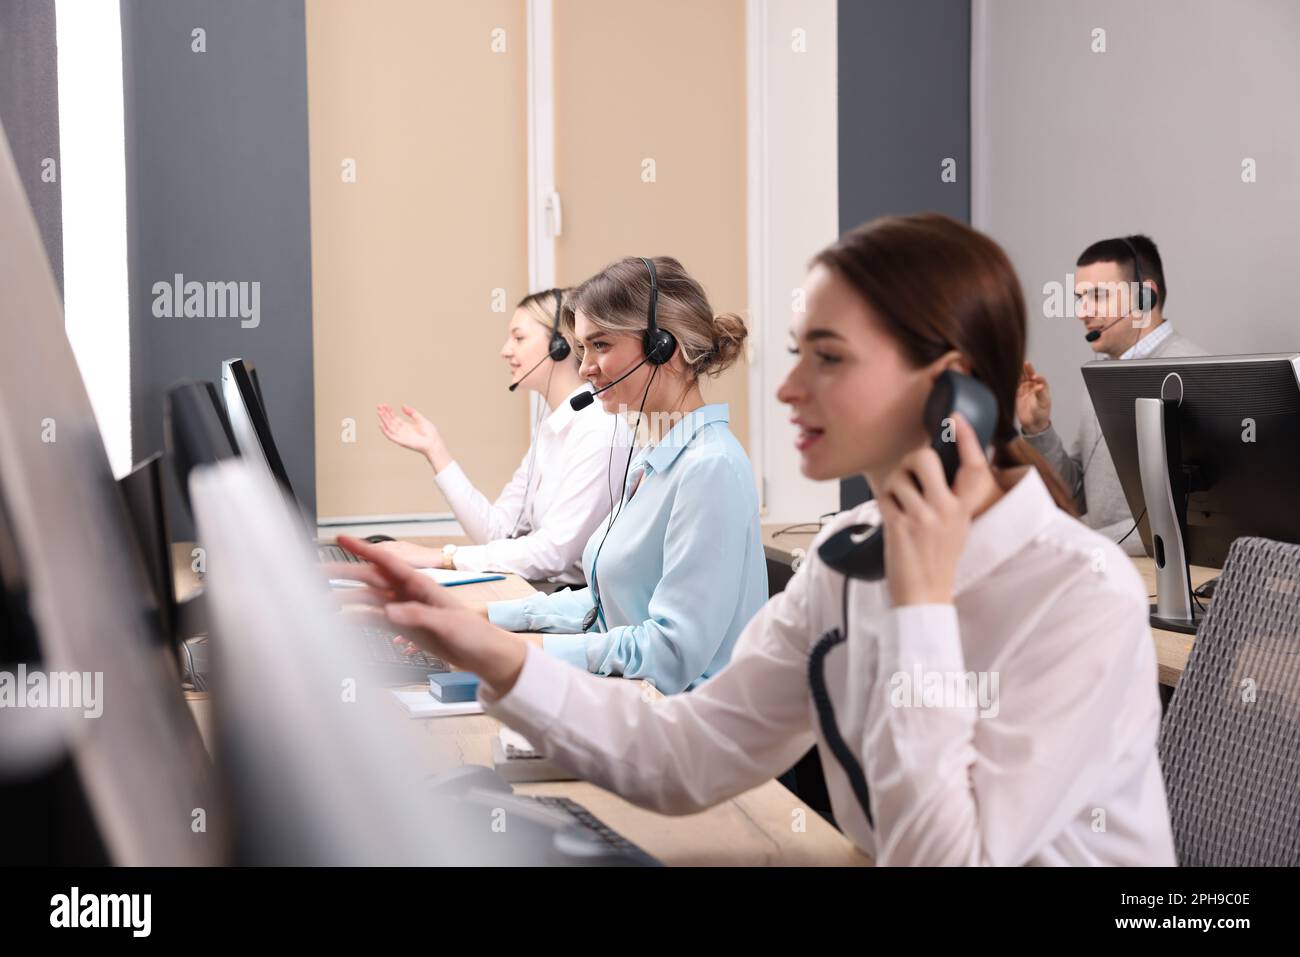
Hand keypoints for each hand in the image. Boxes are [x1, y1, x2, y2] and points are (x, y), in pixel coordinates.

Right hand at [336, 536, 526, 693]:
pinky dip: (357, 619)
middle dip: (343, 574)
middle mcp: (408, 593)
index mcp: (420, 584)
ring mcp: (404, 609)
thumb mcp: (447, 624)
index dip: (363, 548)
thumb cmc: (473, 633)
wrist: (483, 654)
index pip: (386, 560)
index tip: (341, 538)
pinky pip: (374, 619)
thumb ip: (417, 617)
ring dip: (346, 599)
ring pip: (368, 599)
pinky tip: (340, 621)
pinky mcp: (403, 626)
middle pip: (370, 578)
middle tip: (317, 573)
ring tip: (320, 603)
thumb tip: (389, 613)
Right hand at [376, 404, 446, 462]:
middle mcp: (402, 431)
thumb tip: (403, 406)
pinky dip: (385, 431)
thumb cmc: (430, 433)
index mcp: (407, 426)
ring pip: (389, 427)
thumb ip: (412, 412)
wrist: (433, 442)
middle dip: (384, 414)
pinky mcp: (401, 441)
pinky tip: (381, 424)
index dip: (389, 411)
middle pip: (390, 421)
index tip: (385, 405)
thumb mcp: (421, 419)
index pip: (395, 418)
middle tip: (379, 406)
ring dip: (383, 419)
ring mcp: (401, 436)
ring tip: (379, 411)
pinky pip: (391, 436)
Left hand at [877, 413, 998, 607]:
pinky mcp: (900, 526)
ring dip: (891, 486)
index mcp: (965, 508)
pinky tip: (890, 516)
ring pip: (899, 476)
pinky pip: (884, 496)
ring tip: (897, 505)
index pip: (975, 466)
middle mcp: (948, 510)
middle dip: (910, 461)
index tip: (956, 419)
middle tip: (907, 478)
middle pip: (926, 458)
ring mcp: (924, 518)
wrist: (924, 594)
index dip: (967, 439)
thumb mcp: (957, 526)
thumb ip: (951, 497)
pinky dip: (882, 501)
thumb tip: (933, 463)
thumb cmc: (936, 558)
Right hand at [1015, 361, 1051, 434]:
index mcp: (1042, 388)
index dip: (1037, 377)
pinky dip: (1013, 381)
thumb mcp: (1043, 403)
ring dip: (1019, 373)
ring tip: (1016, 366)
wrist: (1033, 423)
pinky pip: (1015, 385)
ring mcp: (1025, 390)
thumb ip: (1041, 394)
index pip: (1040, 379)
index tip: (1034, 377)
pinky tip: (1010, 376)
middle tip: (1026, 363)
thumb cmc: (1041, 413)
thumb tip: (1040, 386)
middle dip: (1028, 369)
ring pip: (1022, 379)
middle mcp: (1033, 387)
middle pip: (1030, 375)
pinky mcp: (1017, 394)